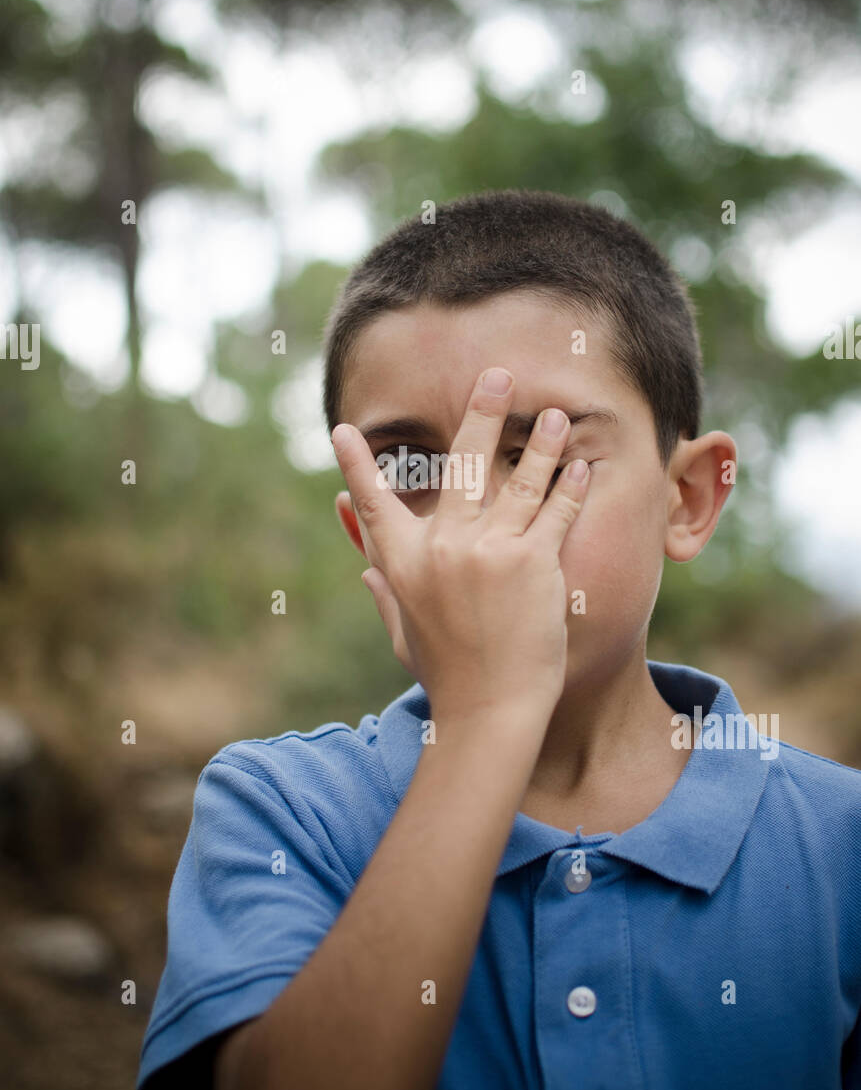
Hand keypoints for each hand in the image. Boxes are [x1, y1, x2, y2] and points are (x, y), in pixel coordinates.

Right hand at [331, 367, 590, 722]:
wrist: (490, 713)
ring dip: (542, 442)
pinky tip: (582, 465)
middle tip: (497, 376)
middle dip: (482, 413)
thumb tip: (363, 566)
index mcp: (402, 562)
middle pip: (464, 465)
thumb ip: (384, 590)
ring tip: (556, 415)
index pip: (374, 502)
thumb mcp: (403, 631)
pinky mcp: (532, 562)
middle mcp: (442, 547)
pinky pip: (555, 511)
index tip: (343, 430)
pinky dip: (571, 485)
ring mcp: (488, 551)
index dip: (356, 465)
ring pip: (519, 479)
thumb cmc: (447, 676)